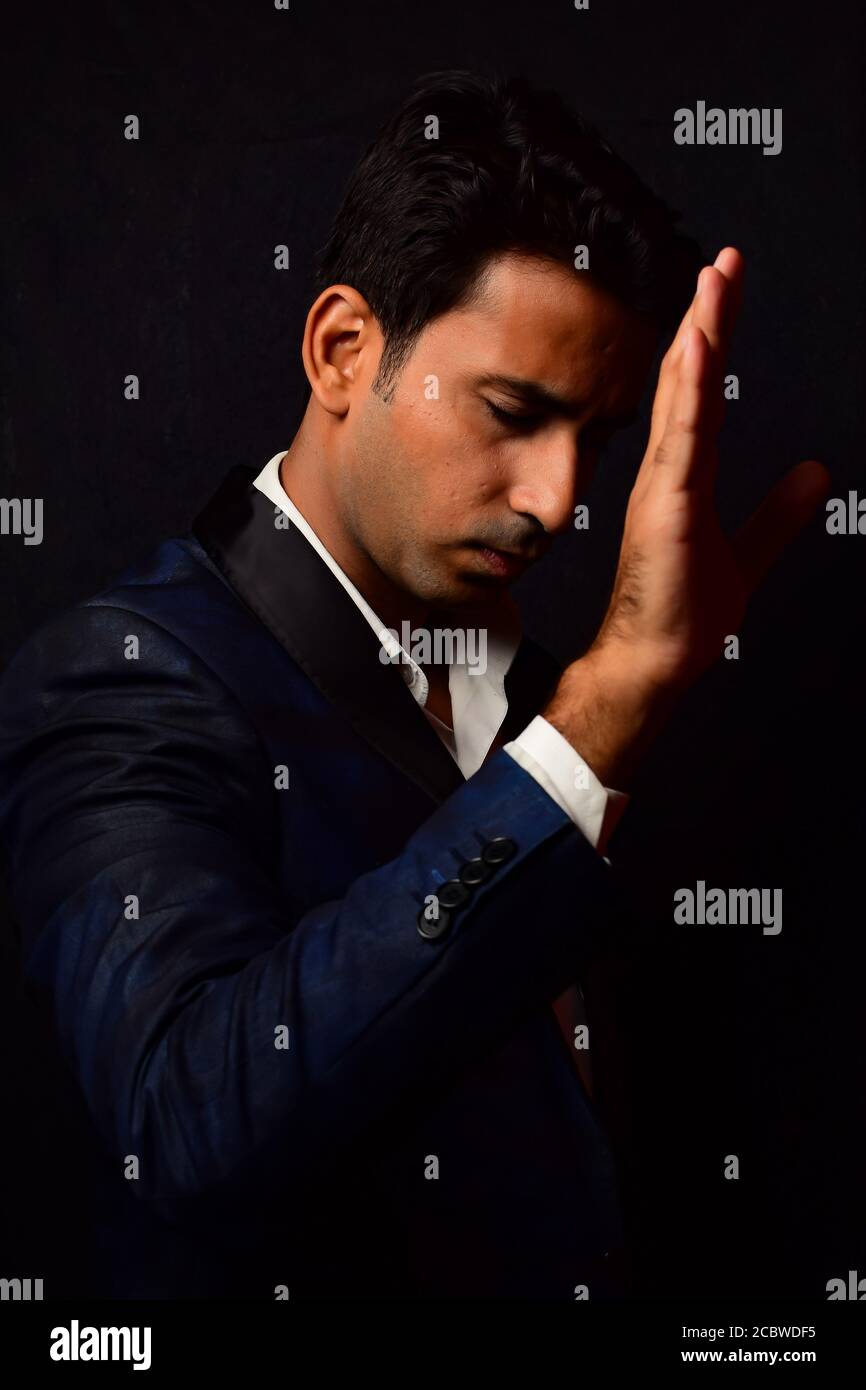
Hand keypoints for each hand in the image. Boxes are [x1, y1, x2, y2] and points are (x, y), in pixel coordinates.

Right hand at [593, 247, 829, 692]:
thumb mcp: (747, 553)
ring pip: (682, 396)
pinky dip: (690, 390)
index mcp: (684, 477)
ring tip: (714, 282)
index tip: (725, 290)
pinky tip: (697, 349)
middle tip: (723, 262)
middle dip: (707, 317)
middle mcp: (668, 471)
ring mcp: (663, 484)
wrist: (654, 661)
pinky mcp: (665, 505)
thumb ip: (778, 513)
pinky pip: (682, 438)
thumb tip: (816, 474)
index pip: (701, 394)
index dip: (714, 340)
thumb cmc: (681, 616)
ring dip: (699, 335)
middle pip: (688, 379)